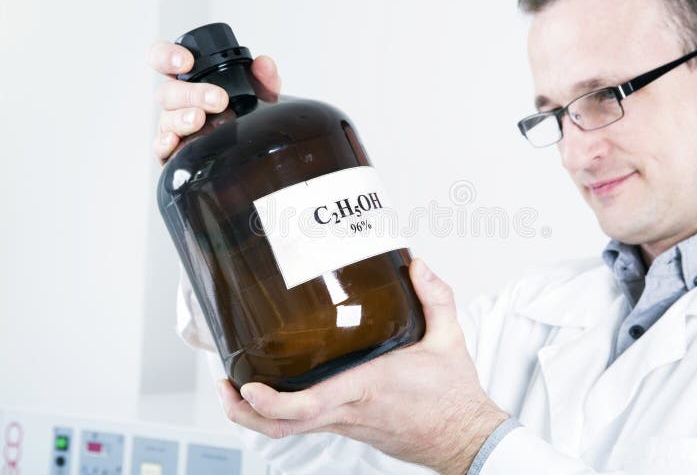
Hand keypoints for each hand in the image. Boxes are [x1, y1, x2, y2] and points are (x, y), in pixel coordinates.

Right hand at [145, 40, 282, 162]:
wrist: (252, 145)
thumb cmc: (244, 113)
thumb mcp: (259, 93)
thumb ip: (263, 76)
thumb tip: (264, 64)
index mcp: (190, 79)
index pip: (163, 59)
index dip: (167, 56)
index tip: (187, 62)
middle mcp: (177, 100)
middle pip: (167, 92)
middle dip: (191, 93)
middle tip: (218, 99)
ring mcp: (173, 125)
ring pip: (166, 118)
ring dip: (182, 118)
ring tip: (200, 119)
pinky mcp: (172, 151)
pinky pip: (160, 148)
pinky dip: (164, 143)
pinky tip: (175, 141)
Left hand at [217, 258, 509, 474]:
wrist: (463, 437)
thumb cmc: (452, 397)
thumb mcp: (450, 338)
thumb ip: (435, 297)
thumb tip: (417, 266)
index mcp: (367, 387)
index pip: (309, 406)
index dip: (270, 402)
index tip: (247, 384)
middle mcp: (349, 411)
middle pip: (282, 426)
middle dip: (244, 410)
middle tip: (226, 383)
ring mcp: (346, 423)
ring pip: (290, 429)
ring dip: (258, 413)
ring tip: (240, 386)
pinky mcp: (350, 427)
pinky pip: (307, 423)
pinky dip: (284, 411)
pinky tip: (280, 389)